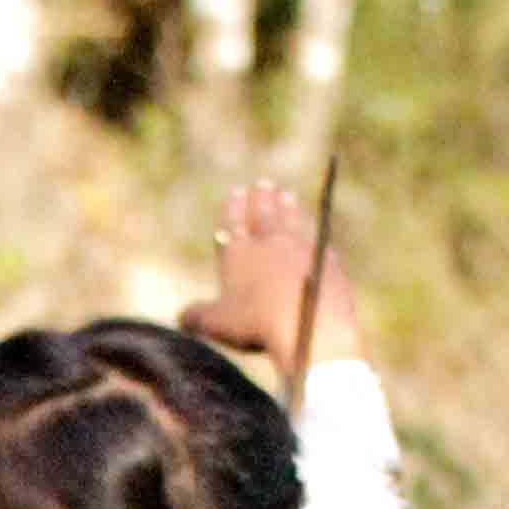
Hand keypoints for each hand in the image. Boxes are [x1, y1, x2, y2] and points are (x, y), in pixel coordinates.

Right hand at [180, 177, 357, 365]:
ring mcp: (301, 249)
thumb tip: (181, 316)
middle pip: (264, 215)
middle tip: (264, 184)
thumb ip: (197, 316)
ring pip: (293, 221)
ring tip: (288, 196)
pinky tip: (314, 229)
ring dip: (289, 208)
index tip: (237, 191)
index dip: (233, 208)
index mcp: (238, 253)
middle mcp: (269, 244)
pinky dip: (313, 229)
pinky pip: (317, 238)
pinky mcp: (326, 261)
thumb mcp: (216, 324)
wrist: (308, 325)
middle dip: (262, 198)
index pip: (233, 223)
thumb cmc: (255, 324)